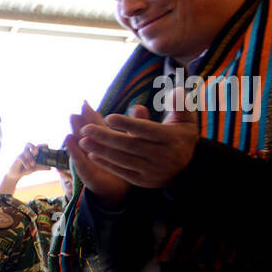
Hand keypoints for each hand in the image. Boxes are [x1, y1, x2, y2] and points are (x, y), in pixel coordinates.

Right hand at [12, 143, 49, 177]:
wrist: (16, 175)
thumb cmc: (24, 169)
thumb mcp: (34, 168)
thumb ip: (42, 167)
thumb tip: (50, 168)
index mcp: (31, 154)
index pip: (36, 146)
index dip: (41, 145)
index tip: (47, 145)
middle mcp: (26, 153)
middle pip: (28, 144)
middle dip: (33, 146)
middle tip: (37, 151)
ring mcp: (21, 155)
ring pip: (26, 151)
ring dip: (30, 157)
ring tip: (33, 164)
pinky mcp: (17, 159)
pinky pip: (22, 158)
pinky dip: (25, 162)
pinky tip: (27, 167)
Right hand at [64, 102, 130, 206]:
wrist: (120, 190)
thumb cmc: (125, 164)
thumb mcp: (131, 142)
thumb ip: (135, 125)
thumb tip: (139, 107)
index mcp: (102, 141)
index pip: (95, 125)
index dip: (91, 115)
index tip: (86, 103)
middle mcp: (91, 149)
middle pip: (84, 132)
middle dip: (80, 121)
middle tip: (75, 109)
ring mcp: (86, 160)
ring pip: (79, 144)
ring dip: (74, 131)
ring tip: (70, 121)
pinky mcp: (86, 172)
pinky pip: (79, 161)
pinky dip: (74, 150)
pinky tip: (69, 140)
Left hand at [75, 93, 199, 190]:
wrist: (188, 168)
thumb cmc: (181, 137)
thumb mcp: (185, 120)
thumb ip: (179, 105)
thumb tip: (174, 91)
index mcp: (170, 138)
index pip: (145, 130)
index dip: (126, 124)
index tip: (107, 117)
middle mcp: (161, 155)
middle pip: (129, 145)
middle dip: (105, 137)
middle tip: (85, 128)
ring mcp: (151, 170)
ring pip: (123, 159)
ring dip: (101, 151)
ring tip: (83, 141)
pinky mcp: (143, 181)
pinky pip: (122, 172)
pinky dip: (106, 164)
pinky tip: (92, 155)